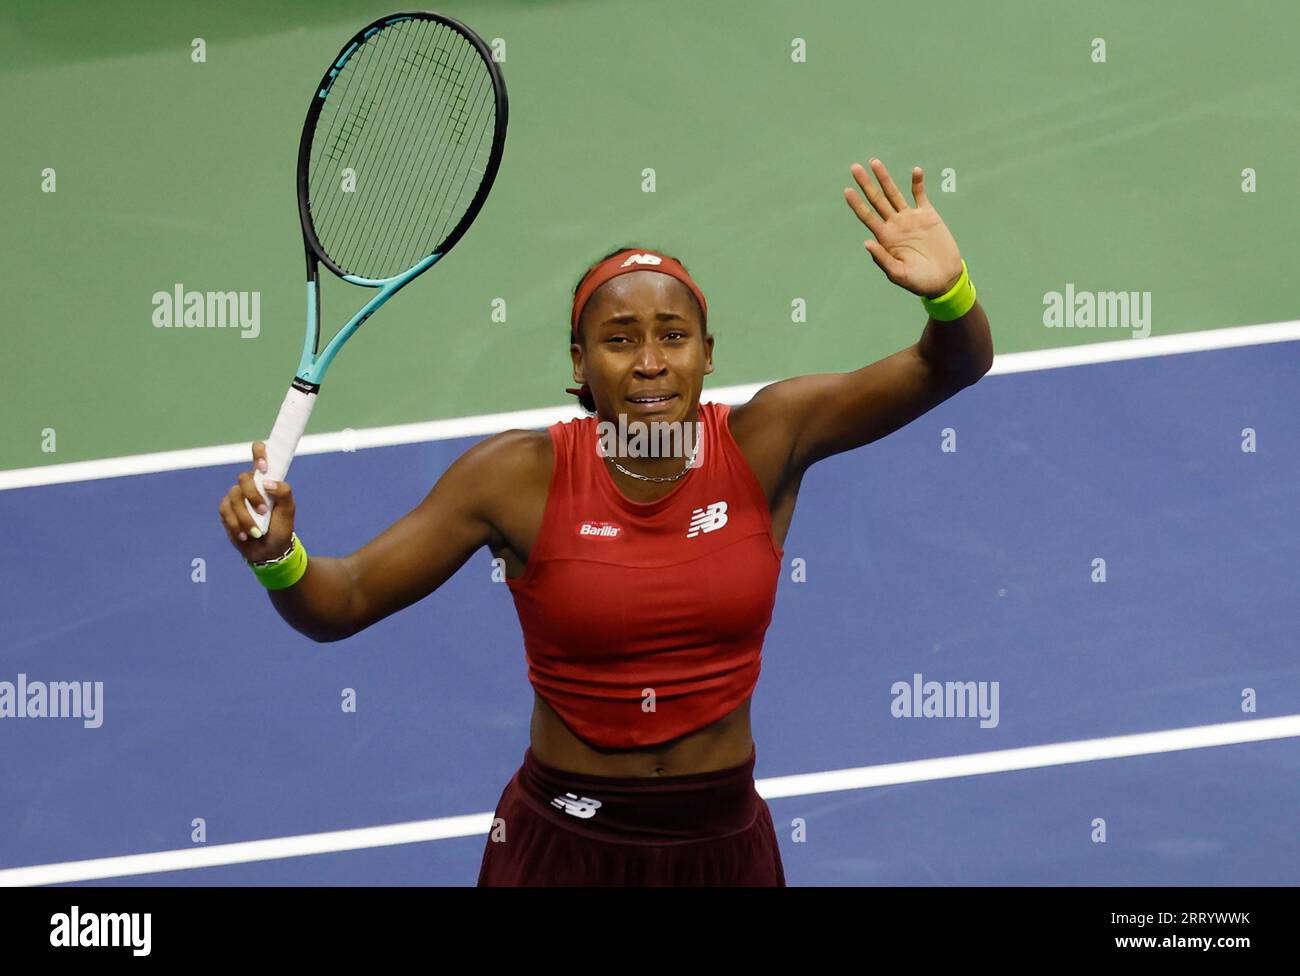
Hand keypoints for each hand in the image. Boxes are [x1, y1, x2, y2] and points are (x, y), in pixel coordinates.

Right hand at [218, 440, 296, 561]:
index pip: (260, 455)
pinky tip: (245, 535)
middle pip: (244, 478)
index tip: (263, 467)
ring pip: (234, 497)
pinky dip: (236, 524)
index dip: (259, 454)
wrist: (269, 550)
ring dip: (246, 516)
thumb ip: (284, 492)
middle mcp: (250, 485)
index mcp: (267, 479)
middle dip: (253, 496)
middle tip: (263, 512)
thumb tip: (268, 483)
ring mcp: (237, 496)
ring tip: (256, 531)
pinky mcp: (226, 510)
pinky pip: (226, 511)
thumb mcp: (288, 510)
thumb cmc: (281, 528)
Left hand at [843, 158, 962, 297]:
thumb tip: (867, 243)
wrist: (944, 279)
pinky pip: (920, 195)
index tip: (846, 190)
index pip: (867, 216)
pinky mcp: (928, 215)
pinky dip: (918, 183)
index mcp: (885, 238)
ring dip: (885, 178)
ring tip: (874, 162)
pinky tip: (915, 171)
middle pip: (877, 200)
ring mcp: (911, 218)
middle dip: (866, 184)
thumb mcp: (899, 274)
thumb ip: (883, 259)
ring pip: (894, 193)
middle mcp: (895, 224)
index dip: (856, 204)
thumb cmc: (919, 281)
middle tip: (854, 167)